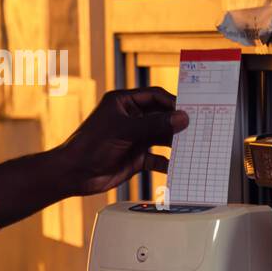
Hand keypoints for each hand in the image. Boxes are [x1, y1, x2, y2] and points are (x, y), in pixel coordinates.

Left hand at [56, 88, 188, 195]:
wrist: (74, 174)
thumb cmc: (90, 145)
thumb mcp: (125, 131)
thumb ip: (154, 125)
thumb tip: (182, 118)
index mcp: (124, 103)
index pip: (155, 96)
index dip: (173, 102)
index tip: (191, 110)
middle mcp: (131, 118)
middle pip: (161, 117)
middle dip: (177, 124)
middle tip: (198, 128)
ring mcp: (134, 138)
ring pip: (161, 138)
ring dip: (175, 143)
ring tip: (193, 147)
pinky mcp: (136, 158)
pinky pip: (157, 158)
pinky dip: (168, 162)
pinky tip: (178, 166)